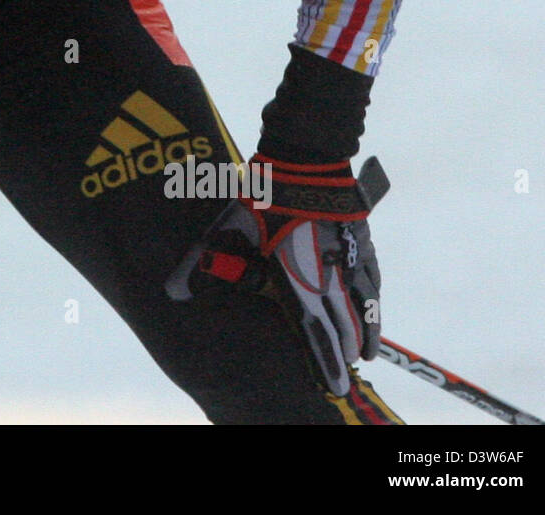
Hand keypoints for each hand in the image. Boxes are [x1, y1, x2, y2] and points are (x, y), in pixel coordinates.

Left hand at [165, 156, 387, 396]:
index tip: (335, 385)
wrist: (304, 159)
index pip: (315, 332)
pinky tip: (372, 298)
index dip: (325, 362)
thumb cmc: (262, 195)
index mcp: (298, 278)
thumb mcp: (228, 228)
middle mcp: (329, 274)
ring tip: (366, 348)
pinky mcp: (360, 238)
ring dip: (365, 326)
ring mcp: (349, 256)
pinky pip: (371, 275)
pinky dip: (372, 294)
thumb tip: (172, 291)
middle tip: (348, 371)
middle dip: (346, 349)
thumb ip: (203, 261)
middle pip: (344, 323)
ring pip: (364, 302)